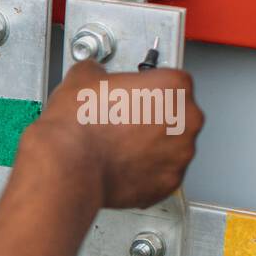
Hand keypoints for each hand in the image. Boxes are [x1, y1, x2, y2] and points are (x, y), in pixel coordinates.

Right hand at [27, 60, 203, 209]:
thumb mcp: (82, 78)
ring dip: (151, 146)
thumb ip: (100, 72)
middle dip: (154, 119)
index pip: (171, 81)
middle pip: (178, 114)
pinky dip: (145, 172)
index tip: (133, 96)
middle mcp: (187, 119)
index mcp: (174, 86)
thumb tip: (95, 76)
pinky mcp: (169, 183)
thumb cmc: (79, 126)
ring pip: (171, 146)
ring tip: (119, 146)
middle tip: (124, 122)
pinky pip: (161, 174)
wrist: (68, 166)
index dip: (148, 89)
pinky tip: (122, 165)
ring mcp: (181, 154)